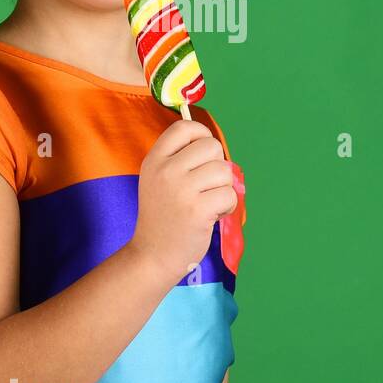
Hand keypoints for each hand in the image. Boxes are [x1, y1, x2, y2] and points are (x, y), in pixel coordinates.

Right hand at [128, 118, 237, 286]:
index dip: (201, 135)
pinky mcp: (197, 210)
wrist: (153, 254)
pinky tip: (211, 216)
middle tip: (204, 186)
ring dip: (223, 188)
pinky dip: (227, 207)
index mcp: (154, 160)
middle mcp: (165, 171)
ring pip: (224, 170)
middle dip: (216, 165)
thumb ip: (179, 159)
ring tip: (206, 203)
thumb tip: (212, 143)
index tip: (202, 155)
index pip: (184, 127)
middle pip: (211, 146)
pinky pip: (230, 195)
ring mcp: (180, 190)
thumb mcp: (158, 180)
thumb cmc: (163, 215)